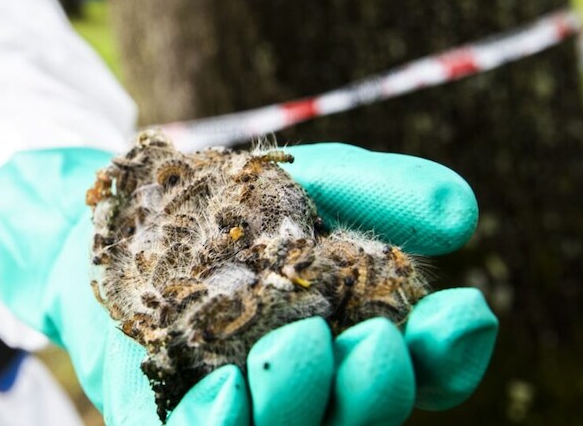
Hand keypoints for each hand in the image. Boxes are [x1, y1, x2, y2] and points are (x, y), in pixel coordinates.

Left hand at [0, 144, 496, 424]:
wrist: (119, 214)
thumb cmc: (231, 204)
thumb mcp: (309, 181)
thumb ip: (380, 191)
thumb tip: (461, 213)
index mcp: (359, 336)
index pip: (430, 368)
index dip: (453, 352)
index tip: (462, 309)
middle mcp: (311, 384)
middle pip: (364, 414)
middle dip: (376, 387)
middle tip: (370, 340)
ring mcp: (243, 405)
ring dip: (301, 405)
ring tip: (298, 349)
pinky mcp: (166, 414)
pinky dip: (218, 424)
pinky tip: (225, 388)